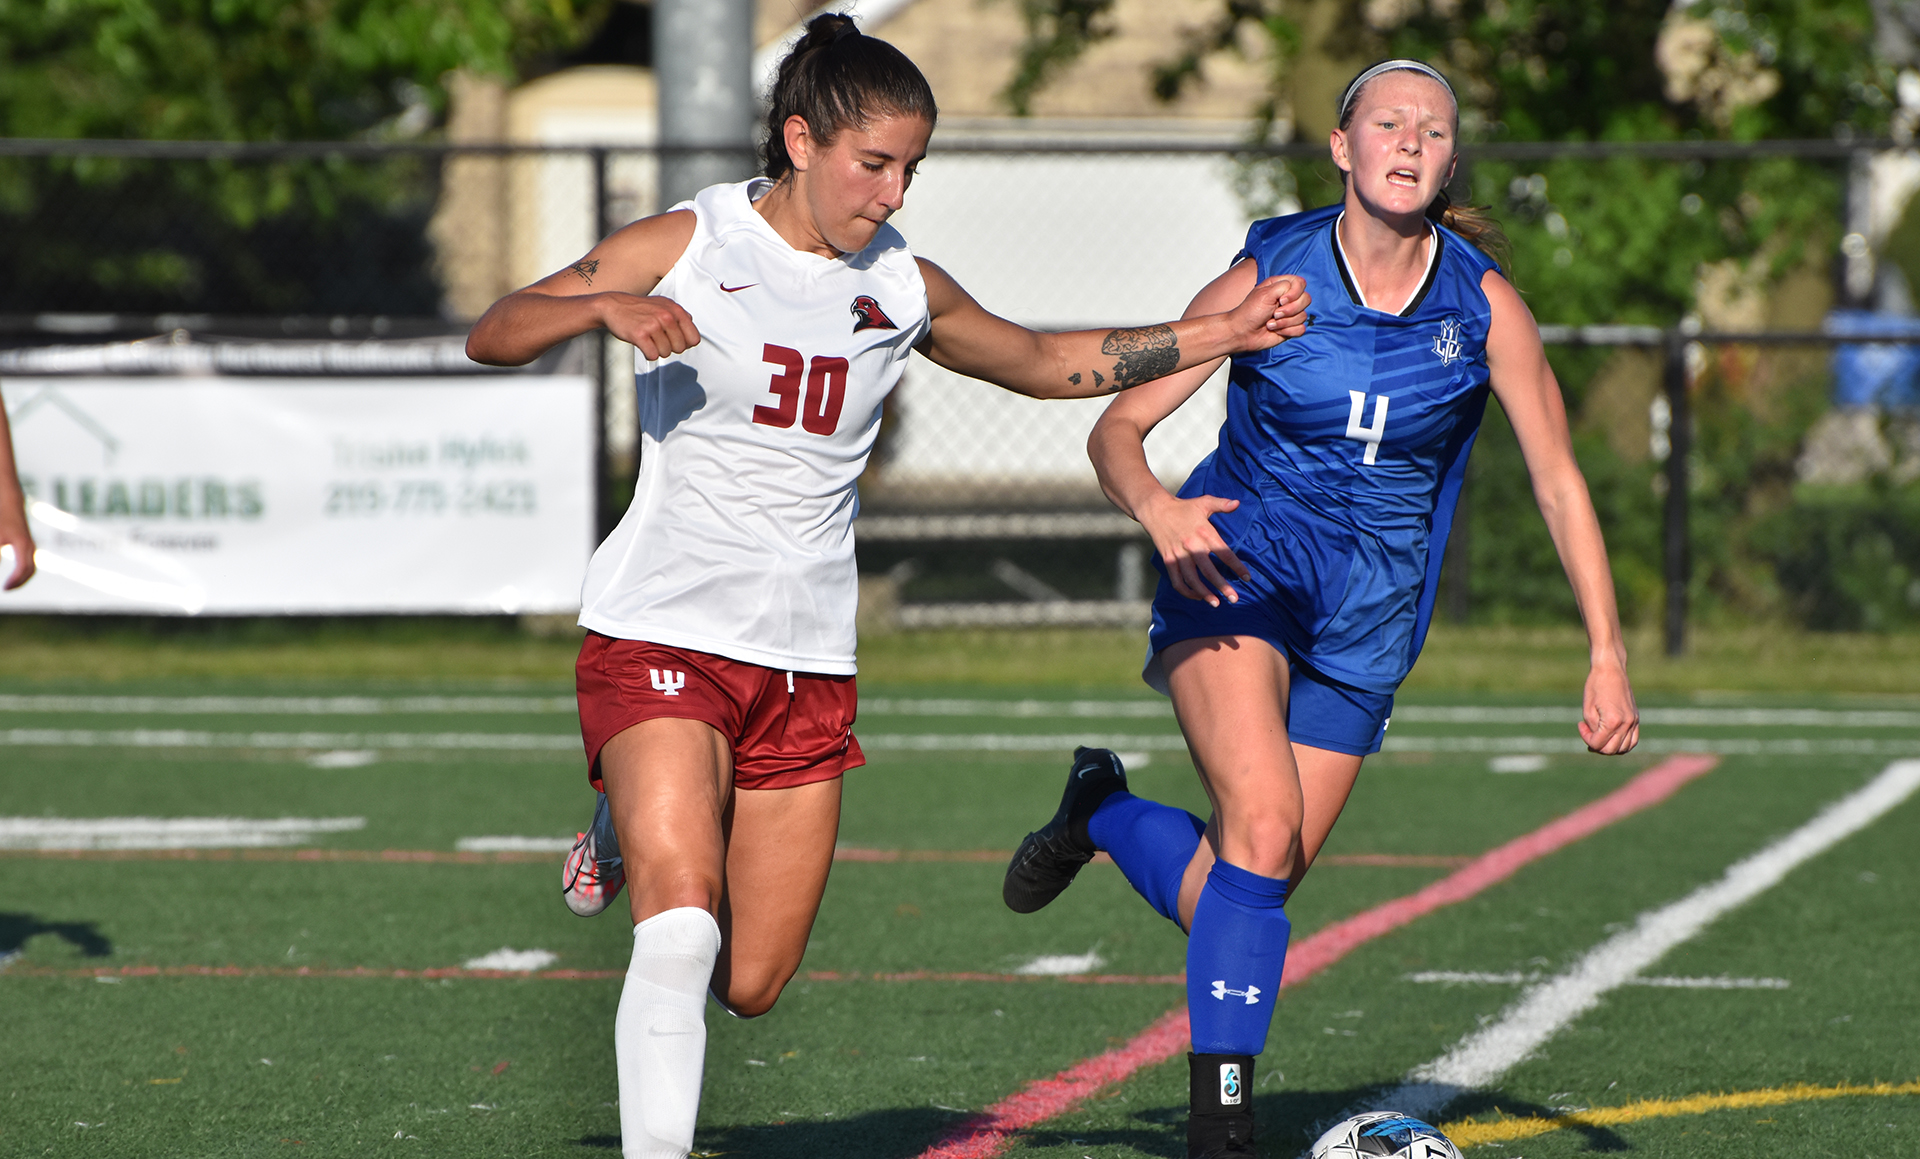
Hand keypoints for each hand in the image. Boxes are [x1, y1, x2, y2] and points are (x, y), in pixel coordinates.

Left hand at [0, 517, 32, 589]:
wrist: (10, 502)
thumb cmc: (2, 518)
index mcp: (23, 545)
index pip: (23, 568)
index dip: (14, 580)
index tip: (4, 588)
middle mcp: (30, 547)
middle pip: (30, 571)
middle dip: (19, 582)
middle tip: (6, 589)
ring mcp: (30, 546)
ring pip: (30, 567)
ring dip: (21, 578)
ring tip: (10, 585)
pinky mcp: (27, 545)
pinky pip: (28, 563)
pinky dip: (22, 572)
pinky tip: (13, 576)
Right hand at [597, 293, 700, 360]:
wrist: (613, 305)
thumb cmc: (639, 309)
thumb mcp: (664, 306)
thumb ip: (681, 317)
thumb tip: (693, 337)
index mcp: (675, 310)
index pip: (694, 339)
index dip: (684, 343)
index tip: (674, 340)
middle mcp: (666, 316)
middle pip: (680, 348)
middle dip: (670, 347)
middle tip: (657, 339)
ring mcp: (653, 324)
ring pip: (666, 353)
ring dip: (657, 350)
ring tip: (648, 338)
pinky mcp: (640, 334)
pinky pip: (652, 355)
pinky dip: (647, 353)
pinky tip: (642, 343)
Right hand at [1138, 491, 1249, 606]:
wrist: (1156, 510)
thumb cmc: (1183, 507)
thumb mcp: (1203, 502)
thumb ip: (1221, 504)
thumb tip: (1237, 503)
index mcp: (1204, 532)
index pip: (1224, 553)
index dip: (1236, 566)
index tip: (1247, 578)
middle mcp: (1192, 546)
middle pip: (1209, 571)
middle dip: (1222, 586)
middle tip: (1234, 599)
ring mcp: (1178, 555)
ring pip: (1192, 579)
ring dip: (1204, 593)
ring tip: (1216, 603)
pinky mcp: (1168, 560)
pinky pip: (1177, 580)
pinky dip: (1186, 591)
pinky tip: (1197, 596)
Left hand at [1223, 274, 1309, 352]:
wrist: (1242, 333)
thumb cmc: (1249, 312)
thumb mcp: (1265, 293)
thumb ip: (1284, 286)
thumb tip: (1294, 293)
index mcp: (1281, 286)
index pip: (1301, 283)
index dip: (1295, 293)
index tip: (1281, 300)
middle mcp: (1288, 299)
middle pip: (1306, 299)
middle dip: (1290, 309)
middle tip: (1275, 313)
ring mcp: (1290, 314)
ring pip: (1303, 316)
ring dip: (1284, 322)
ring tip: (1270, 323)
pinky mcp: (1290, 328)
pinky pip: (1301, 329)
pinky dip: (1287, 331)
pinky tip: (1276, 330)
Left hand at [1579, 656, 1638, 753]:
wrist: (1611, 670)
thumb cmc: (1596, 686)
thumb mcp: (1588, 710)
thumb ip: (1593, 729)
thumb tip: (1597, 743)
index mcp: (1613, 721)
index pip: (1598, 744)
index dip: (1586, 738)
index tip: (1580, 724)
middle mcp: (1626, 723)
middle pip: (1611, 750)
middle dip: (1597, 745)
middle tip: (1588, 733)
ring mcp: (1633, 721)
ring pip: (1624, 748)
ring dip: (1610, 747)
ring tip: (1599, 737)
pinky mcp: (1636, 718)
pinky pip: (1633, 740)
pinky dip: (1623, 744)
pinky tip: (1611, 737)